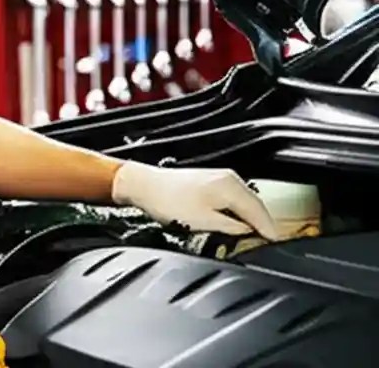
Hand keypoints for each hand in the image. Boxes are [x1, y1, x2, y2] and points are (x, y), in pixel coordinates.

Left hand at [112, 161, 279, 239]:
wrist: (143, 185)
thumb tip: (248, 232)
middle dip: (262, 223)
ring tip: (255, 234)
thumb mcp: (204, 222)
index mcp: (230, 187)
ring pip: (244, 201)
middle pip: (255, 205)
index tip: (276, 243)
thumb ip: (231, 228)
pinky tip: (236, 220)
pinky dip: (239, 210)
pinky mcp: (209, 181)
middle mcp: (228, 179)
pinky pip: (233, 198)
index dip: (268, 229)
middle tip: (269, 241)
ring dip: (251, 217)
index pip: (259, 211)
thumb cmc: (167, 201)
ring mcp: (219, 178)